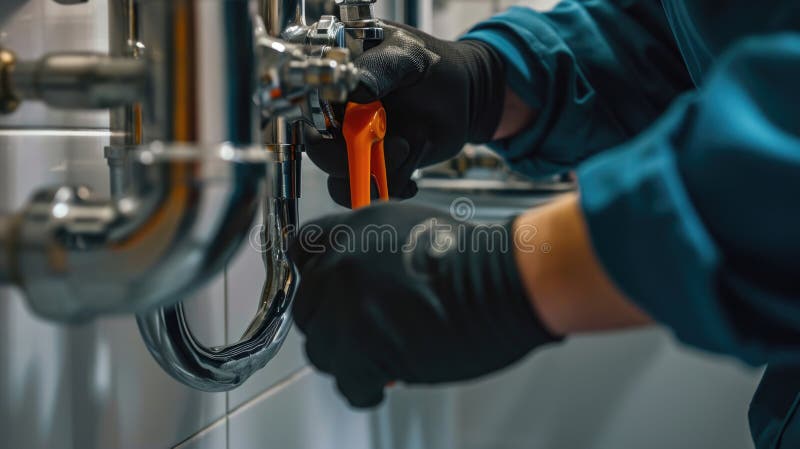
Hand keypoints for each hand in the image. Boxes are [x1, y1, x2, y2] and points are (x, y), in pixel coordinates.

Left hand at [288, 202, 558, 406]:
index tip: (325, 294)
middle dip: (331, 324)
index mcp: (352, 230)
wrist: (502, 280)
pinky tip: (380, 383)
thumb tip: (362, 276)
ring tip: (372, 360)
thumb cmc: (475, 257)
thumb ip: (372, 247)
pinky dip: (363, 388)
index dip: (315, 278)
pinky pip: (346, 381)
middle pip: (308, 306)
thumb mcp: (411, 227)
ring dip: (344, 358)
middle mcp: (341, 264)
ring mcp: (346, 306)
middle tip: (357, 334)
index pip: (301, 251)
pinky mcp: (360, 347)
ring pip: (320, 347)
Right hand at [306, 22, 505, 206]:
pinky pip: (366, 192)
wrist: (466, 93)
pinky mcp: (373, 166)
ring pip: (339, 178)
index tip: (353, 127)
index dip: (322, 122)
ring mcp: (354, 144)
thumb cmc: (432, 63)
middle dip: (351, 157)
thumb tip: (356, 88)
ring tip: (408, 151)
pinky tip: (411, 180)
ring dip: (374, 176)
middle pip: (318, 150)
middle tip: (396, 142)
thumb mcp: (408, 55)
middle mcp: (336, 116)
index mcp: (335, 80)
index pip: (308, 106)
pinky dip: (389, 191)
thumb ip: (382, 67)